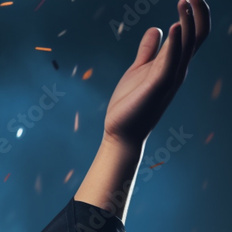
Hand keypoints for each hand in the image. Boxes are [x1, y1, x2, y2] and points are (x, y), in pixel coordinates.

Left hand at [102, 0, 209, 149]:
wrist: (121, 131)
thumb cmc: (130, 102)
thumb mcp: (139, 69)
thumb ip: (148, 50)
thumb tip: (156, 29)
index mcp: (174, 64)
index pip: (193, 34)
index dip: (195, 14)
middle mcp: (178, 69)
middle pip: (196, 35)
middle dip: (198, 12)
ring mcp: (170, 78)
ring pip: (186, 45)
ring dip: (187, 21)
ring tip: (185, 0)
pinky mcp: (157, 86)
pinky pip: (170, 62)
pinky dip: (173, 44)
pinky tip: (172, 26)